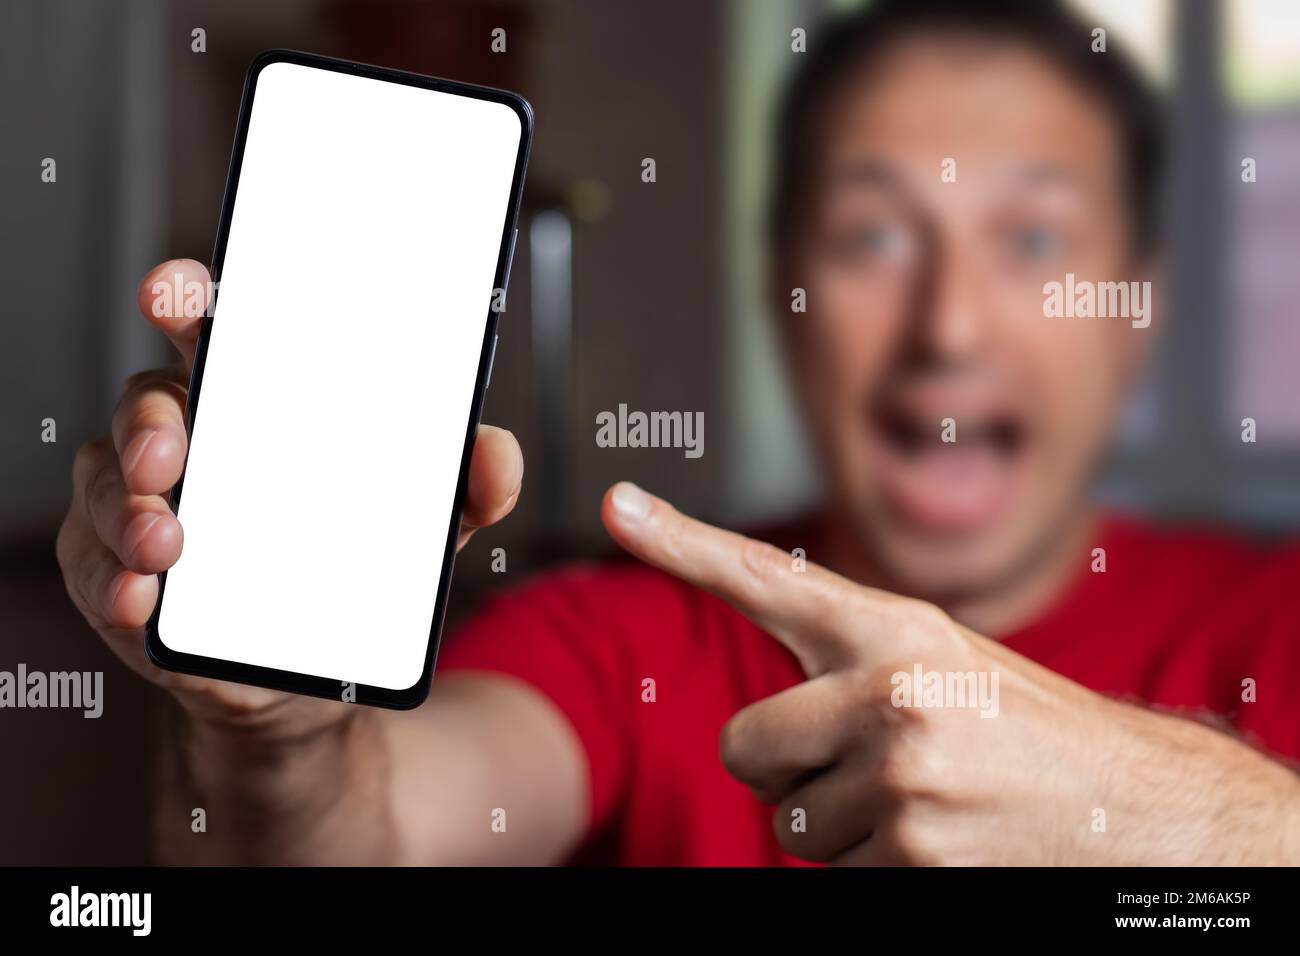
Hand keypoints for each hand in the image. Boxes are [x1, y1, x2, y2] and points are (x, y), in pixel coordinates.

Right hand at [56, 259, 523, 733]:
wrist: (318, 663)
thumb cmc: (357, 559)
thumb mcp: (424, 522)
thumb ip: (466, 485)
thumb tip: (496, 452)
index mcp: (257, 400)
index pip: (213, 330)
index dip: (184, 299)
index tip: (173, 293)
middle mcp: (189, 436)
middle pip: (146, 400)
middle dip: (150, 420)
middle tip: (170, 455)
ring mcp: (141, 501)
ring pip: (107, 482)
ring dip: (129, 510)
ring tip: (167, 544)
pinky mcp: (115, 570)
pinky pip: (95, 567)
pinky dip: (115, 583)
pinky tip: (141, 598)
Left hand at [601, 482, 1299, 864]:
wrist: (1129, 802)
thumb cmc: (1017, 729)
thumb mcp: (938, 664)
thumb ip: (846, 669)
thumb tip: (753, 730)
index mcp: (891, 628)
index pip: (763, 577)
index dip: (681, 541)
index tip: (620, 504)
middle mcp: (889, 687)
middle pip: (746, 748)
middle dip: (787, 773)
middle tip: (868, 766)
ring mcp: (900, 770)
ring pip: (788, 824)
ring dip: (839, 827)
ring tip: (924, 801)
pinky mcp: (912, 848)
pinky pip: (832, 874)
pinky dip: (873, 868)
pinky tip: (940, 841)